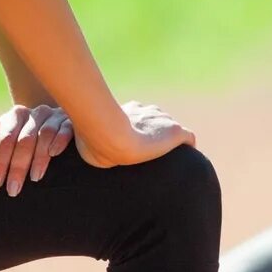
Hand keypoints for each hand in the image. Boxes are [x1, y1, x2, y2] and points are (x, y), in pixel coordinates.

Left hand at [0, 103, 74, 195]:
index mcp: (16, 114)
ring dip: (39, 158)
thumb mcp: (4, 127)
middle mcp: (36, 113)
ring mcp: (54, 116)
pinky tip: (54, 154)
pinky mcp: (71, 122)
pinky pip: (66, 130)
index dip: (0, 162)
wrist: (54, 125)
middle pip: (24, 140)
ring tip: (34, 178)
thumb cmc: (23, 132)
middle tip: (13, 190)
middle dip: (17, 167)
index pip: (5, 138)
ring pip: (45, 135)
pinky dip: (59, 141)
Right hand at [78, 100, 197, 168]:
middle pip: (156, 121)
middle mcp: (146, 112)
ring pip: (171, 130)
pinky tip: (187, 158)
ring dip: (169, 143)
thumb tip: (83, 154)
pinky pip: (188, 138)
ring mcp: (161, 121)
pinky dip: (187, 146)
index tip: (135, 141)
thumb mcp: (87, 141)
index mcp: (128, 111)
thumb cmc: (95, 142)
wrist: (111, 138)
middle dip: (155, 133)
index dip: (137, 130)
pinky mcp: (174, 132)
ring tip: (169, 160)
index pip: (137, 117)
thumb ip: (90, 144)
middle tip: (151, 151)